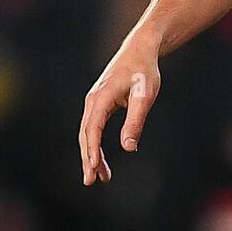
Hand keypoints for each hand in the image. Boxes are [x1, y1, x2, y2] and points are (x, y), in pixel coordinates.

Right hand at [79, 32, 161, 185]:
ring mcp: (94, 102)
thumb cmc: (144, 69)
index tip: (93, 167)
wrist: (140, 49)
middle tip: (90, 181)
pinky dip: (95, 146)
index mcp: (102, 97)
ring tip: (101, 177)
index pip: (93, 128)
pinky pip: (94, 129)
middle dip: (88, 158)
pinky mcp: (100, 104)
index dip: (92, 149)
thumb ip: (136, 119)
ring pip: (88, 134)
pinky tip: (102, 161)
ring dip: (91, 155)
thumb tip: (129, 147)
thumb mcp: (145, 94)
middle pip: (86, 134)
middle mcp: (93, 100)